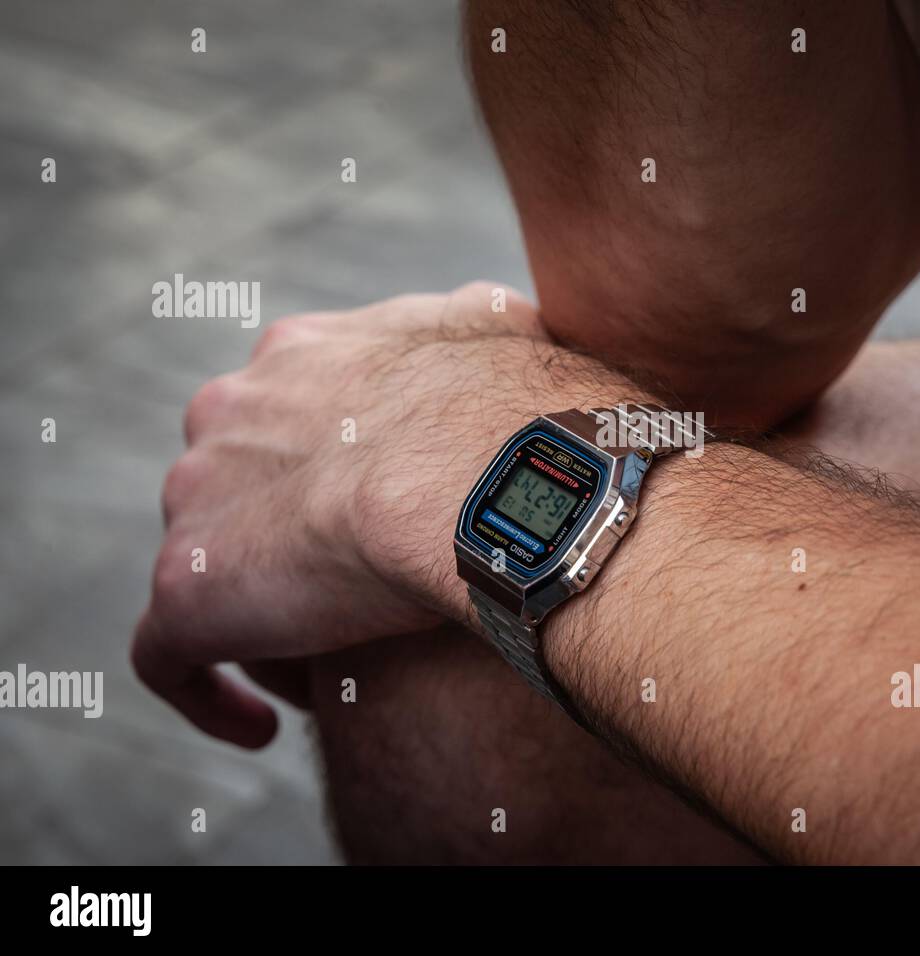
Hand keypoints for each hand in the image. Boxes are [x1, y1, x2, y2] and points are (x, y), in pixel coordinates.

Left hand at [133, 283, 578, 746]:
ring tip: (330, 670)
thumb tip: (490, 321)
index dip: (329, 470)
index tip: (375, 518)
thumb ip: (470, 325)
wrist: (488, 473)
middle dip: (288, 533)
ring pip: (212, 563)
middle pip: (240, 485)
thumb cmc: (516, 408)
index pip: (289, 415)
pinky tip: (259, 726)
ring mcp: (200, 499)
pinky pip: (170, 652)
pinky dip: (206, 689)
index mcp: (300, 357)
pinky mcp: (192, 587)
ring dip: (261, 611)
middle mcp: (230, 413)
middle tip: (358, 594)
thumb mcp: (504, 328)